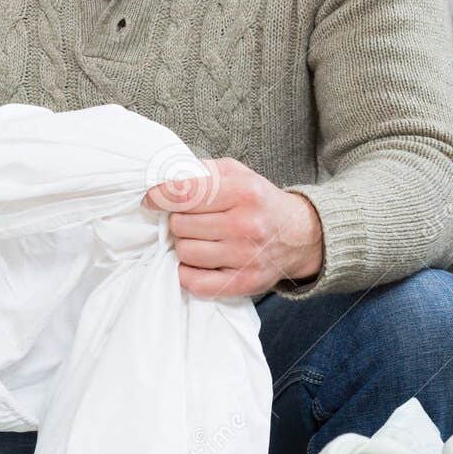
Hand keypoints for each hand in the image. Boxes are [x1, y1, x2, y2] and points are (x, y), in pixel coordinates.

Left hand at [144, 159, 323, 298]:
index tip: (152, 199)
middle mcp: (245, 225)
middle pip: (180, 224)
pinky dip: (187, 273)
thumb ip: (203, 170)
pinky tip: (197, 262)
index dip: (160, 196)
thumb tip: (165, 176)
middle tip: (191, 220)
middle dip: (178, 221)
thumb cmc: (260, 202)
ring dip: (184, 246)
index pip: (186, 193)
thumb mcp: (239, 174)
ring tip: (199, 239)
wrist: (301, 236)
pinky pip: (194, 282)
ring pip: (184, 252)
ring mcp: (244, 257)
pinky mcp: (242, 283)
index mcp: (243, 192)